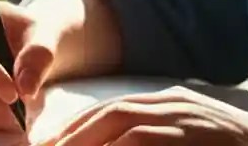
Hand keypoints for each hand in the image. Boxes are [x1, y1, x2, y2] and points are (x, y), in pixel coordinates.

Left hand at [38, 86, 247, 144]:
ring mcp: (190, 117)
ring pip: (121, 124)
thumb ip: (155, 142)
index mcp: (174, 105)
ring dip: (85, 141)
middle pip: (109, 114)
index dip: (76, 128)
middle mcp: (177, 105)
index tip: (47, 145)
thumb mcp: (194, 144)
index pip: (112, 111)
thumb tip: (120, 145)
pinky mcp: (200, 133)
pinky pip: (144, 140)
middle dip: (70, 134)